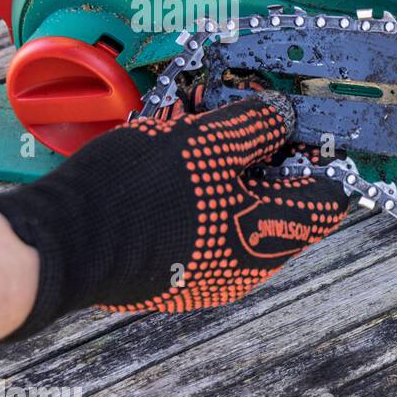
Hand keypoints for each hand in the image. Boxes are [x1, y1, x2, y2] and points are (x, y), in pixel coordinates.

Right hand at [0, 95, 347, 340]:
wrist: (66, 242)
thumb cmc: (141, 190)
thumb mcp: (206, 139)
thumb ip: (255, 125)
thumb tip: (282, 115)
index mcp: (272, 234)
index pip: (329, 200)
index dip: (324, 161)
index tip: (308, 133)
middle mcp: (252, 267)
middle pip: (287, 210)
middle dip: (273, 165)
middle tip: (250, 130)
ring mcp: (215, 278)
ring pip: (246, 221)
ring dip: (236, 182)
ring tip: (204, 146)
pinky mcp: (180, 280)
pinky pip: (211, 235)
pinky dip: (207, 204)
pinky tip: (179, 177)